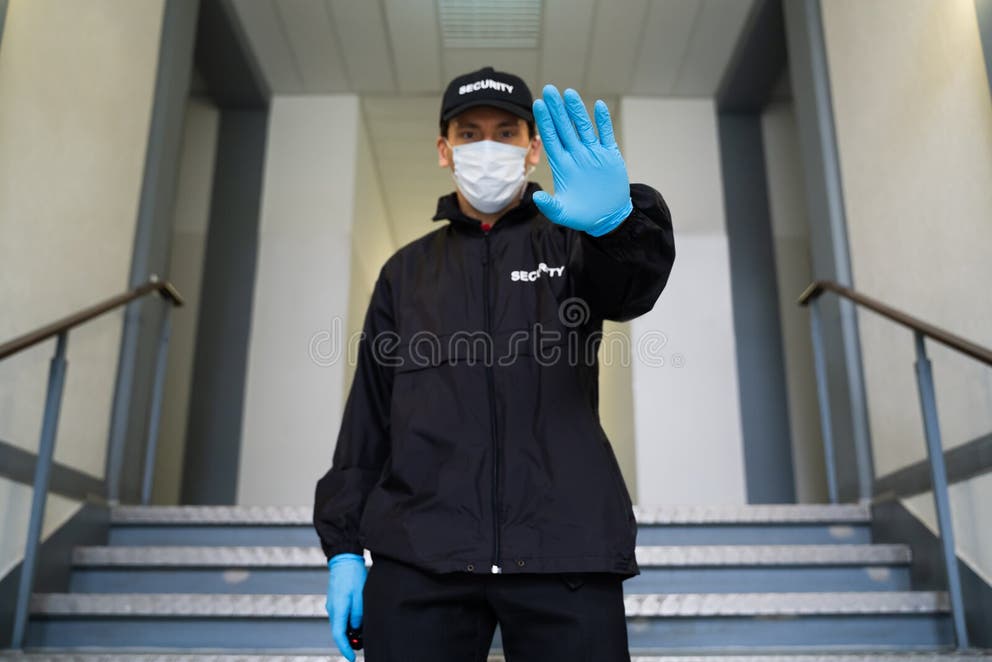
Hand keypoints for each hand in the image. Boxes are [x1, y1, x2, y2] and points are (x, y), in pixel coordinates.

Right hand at [326, 552, 366, 660]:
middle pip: (339, 631)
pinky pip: (341, 616)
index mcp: (338, 609)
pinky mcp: (335, 601)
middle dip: (349, 641)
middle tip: (362, 645)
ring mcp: (332, 605)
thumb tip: (356, 628)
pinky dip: (348, 621)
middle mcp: (332, 610)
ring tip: (363, 630)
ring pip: (341, 624)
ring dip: (350, 630)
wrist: (344, 559)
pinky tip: (358, 619)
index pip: (338, 635)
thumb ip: (358, 615)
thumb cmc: (353, 576)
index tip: (352, 658)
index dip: (345, 649)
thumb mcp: (360, 596)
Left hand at [531, 84, 633, 236]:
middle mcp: (575, 155)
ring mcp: (593, 153)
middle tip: (549, 89)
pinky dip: (603, 121)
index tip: (538, 104)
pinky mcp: (609, 155)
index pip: (551, 138)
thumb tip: (536, 197)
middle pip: (565, 127)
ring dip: (577, 110)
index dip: (545, 122)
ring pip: (583, 127)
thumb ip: (549, 206)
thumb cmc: (582, 215)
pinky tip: (598, 106)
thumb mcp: (563, 214)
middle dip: (557, 109)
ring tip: (568, 93)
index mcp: (562, 165)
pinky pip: (606, 134)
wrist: (608, 217)